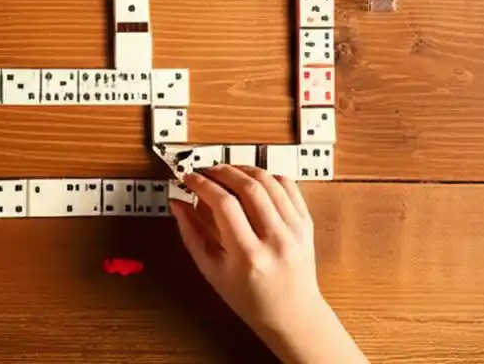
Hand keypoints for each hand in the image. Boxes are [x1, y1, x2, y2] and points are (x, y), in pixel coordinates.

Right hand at [173, 165, 367, 362]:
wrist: (291, 314)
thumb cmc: (250, 299)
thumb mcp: (212, 271)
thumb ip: (192, 234)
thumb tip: (177, 204)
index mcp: (249, 256)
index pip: (224, 204)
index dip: (202, 185)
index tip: (189, 179)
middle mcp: (276, 240)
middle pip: (249, 187)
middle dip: (222, 171)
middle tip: (205, 171)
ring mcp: (295, 231)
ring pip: (269, 181)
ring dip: (243, 170)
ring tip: (226, 173)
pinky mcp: (306, 224)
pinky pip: (289, 187)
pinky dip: (268, 176)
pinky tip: (252, 181)